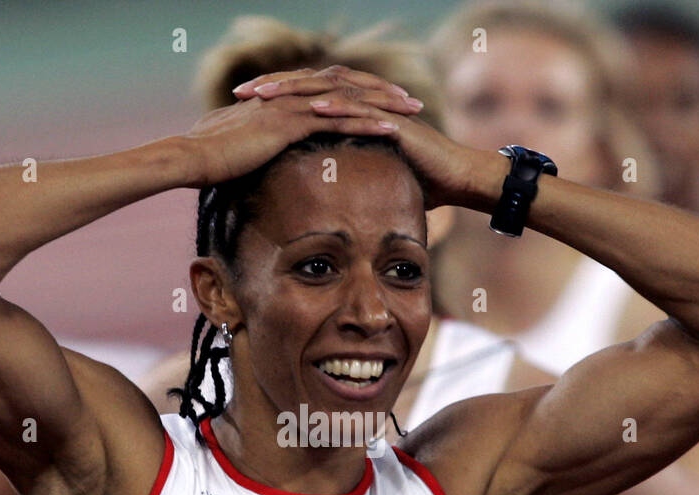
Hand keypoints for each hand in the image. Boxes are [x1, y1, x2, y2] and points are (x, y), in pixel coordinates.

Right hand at [180, 64, 422, 187]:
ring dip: (383, 104)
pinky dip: (366, 123)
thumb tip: (259, 169)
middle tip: (410, 101)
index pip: (326, 94)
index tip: (382, 106)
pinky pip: (337, 120)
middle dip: (380, 94)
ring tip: (412, 110)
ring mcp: (289, 107)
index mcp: (279, 103)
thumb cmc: (205, 163)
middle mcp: (288, 98)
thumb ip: (254, 155)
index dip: (356, 98)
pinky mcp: (289, 123)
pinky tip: (392, 129)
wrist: (189, 158)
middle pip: (345, 89)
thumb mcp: (236, 155)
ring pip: (347, 100)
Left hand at [231, 66, 497, 209]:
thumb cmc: (418, 183)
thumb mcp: (369, 181)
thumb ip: (344, 183)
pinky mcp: (393, 120)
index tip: (241, 108)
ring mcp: (378, 108)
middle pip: (310, 85)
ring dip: (296, 91)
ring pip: (330, 91)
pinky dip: (336, 108)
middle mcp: (362, 103)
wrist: (457, 180)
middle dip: (274, 87)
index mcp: (352, 113)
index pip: (305, 98)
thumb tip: (317, 204)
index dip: (274, 100)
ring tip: (265, 95)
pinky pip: (361, 110)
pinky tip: (312, 110)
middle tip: (241, 92)